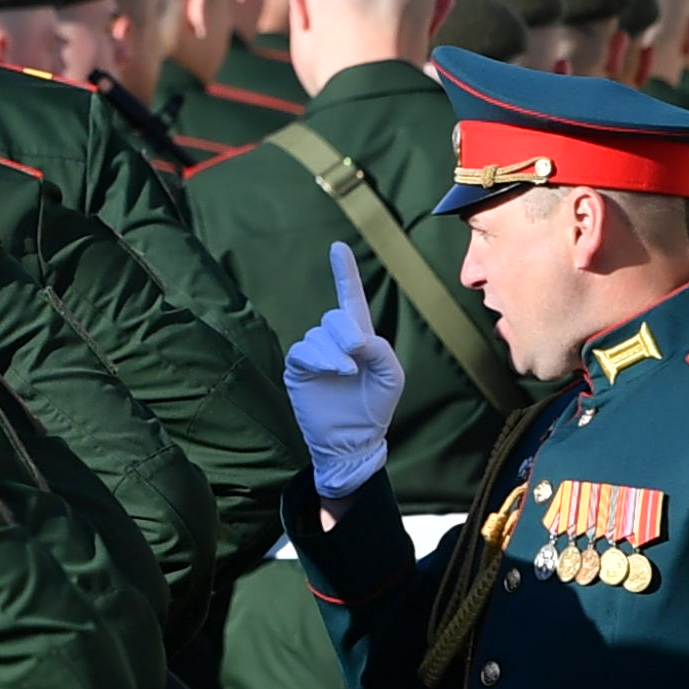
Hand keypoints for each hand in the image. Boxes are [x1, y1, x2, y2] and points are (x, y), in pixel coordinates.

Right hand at [282, 245, 404, 497]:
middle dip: (346, 331)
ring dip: (334, 353)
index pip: (349, 298)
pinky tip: (333, 371)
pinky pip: (302, 350)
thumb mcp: (391, 375)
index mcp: (358, 338)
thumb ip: (380, 348)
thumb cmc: (375, 408)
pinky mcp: (297, 370)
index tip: (337, 247)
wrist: (353, 441)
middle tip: (357, 353)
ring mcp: (314, 355)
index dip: (344, 272)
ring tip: (347, 374)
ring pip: (318, 336)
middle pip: (334, 318)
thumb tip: (354, 337)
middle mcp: (333, 342)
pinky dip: (319, 358)